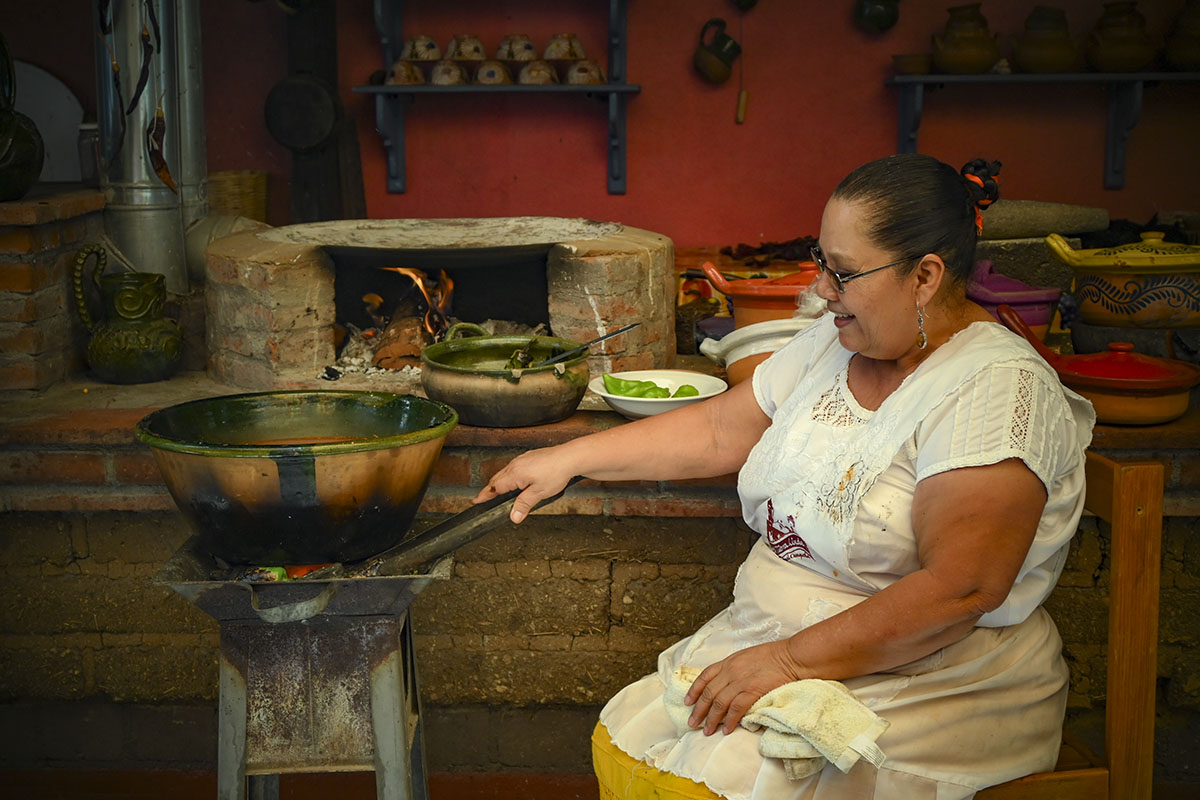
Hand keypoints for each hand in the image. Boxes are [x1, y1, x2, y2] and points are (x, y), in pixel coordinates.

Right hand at [472, 446, 576, 523]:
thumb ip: (524, 505)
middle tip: (484, 498)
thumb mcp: (539, 493)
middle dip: (490, 489)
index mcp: (515, 474)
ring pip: (506, 472)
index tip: (476, 501)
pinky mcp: (530, 457)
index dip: (485, 496)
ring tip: (499, 492)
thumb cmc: (557, 472)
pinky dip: (510, 476)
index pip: (495, 487)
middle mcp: (516, 464)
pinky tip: (518, 481)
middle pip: (497, 479)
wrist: (570, 457)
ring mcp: (523, 459)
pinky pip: (515, 467)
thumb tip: (513, 517)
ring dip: (500, 482)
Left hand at [685, 640, 802, 734]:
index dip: (694, 690)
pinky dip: (729, 721)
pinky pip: (736, 709)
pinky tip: (726, 730)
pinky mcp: (752, 691)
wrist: (791, 657)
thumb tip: (727, 683)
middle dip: (698, 710)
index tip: (687, 702)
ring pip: (719, 703)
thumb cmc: (773, 656)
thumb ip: (734, 668)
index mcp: (728, 662)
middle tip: (692, 723)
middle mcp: (730, 671)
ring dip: (711, 719)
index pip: (704, 676)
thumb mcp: (746, 657)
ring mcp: (741, 682)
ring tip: (706, 731)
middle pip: (708, 693)